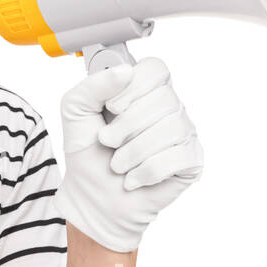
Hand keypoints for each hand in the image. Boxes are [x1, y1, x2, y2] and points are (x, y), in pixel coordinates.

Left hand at [56, 57, 202, 253]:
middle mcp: (169, 107)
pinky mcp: (191, 160)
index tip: (112, 107)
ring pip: (170, 129)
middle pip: (163, 99)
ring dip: (133, 153)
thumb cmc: (88, 154)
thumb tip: (125, 71)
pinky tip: (135, 178)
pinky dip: (147, 172)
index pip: (155, 69)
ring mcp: (184, 133)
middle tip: (108, 142)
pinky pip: (178, 157)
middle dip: (126, 127)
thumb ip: (92, 85)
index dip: (133, 88)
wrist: (93, 197)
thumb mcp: (75, 112)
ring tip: (118, 165)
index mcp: (143, 90)